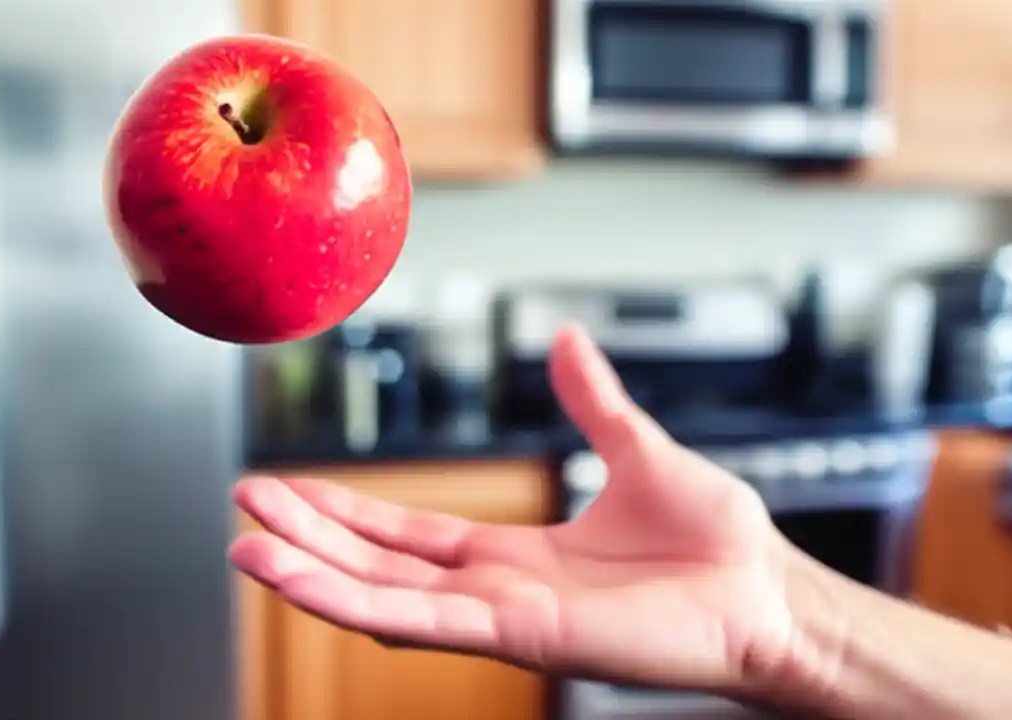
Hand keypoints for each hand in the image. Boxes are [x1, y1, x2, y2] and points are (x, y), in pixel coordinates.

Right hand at [230, 325, 821, 701]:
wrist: (767, 591)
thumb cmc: (714, 540)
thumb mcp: (635, 449)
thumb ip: (592, 402)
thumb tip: (566, 339)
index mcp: (517, 555)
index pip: (409, 534)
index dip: (348, 514)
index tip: (292, 488)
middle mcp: (500, 592)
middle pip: (379, 567)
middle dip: (310, 538)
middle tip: (245, 508)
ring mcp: (507, 621)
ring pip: (385, 600)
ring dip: (312, 574)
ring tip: (246, 547)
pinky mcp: (527, 639)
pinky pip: (424, 622)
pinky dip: (356, 603)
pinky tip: (301, 579)